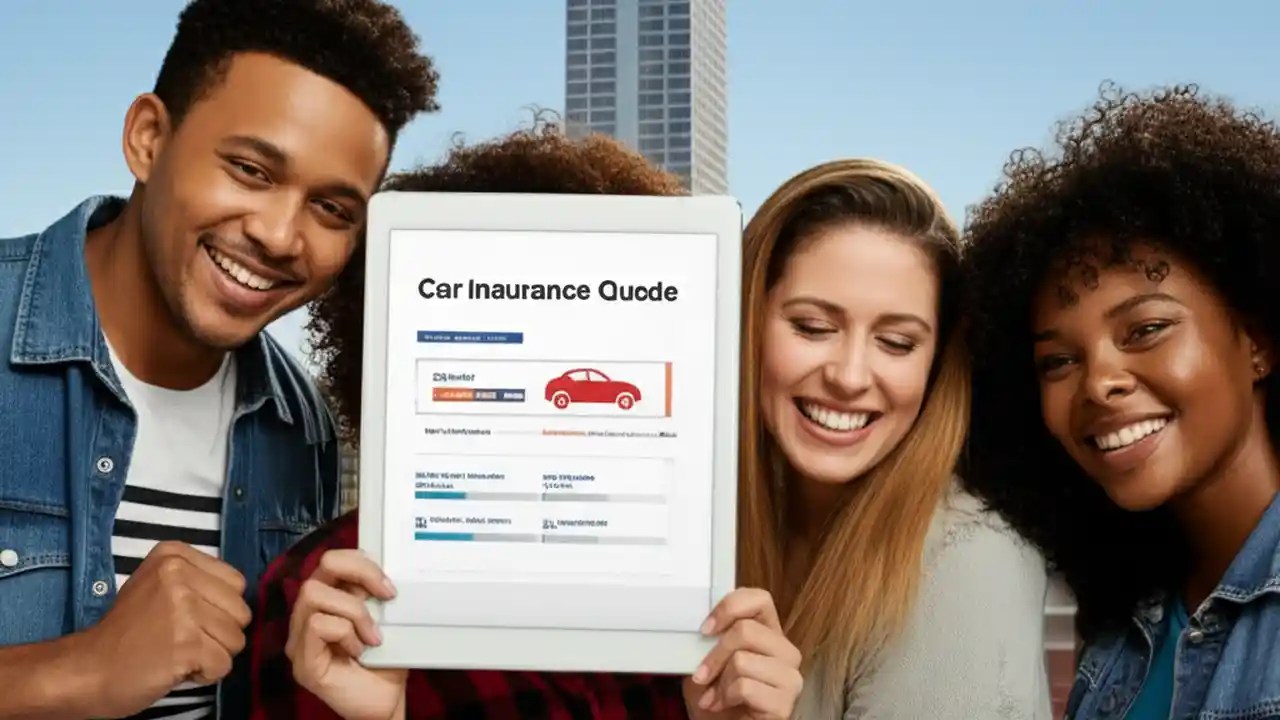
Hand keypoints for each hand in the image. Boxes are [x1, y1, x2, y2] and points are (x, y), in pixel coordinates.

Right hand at [75, 541, 251, 717]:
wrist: (87, 670)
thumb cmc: (127, 632)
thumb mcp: (158, 585)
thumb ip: (198, 581)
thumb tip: (240, 595)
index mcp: (173, 554)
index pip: (236, 582)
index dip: (219, 607)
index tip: (186, 617)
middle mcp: (178, 574)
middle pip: (240, 612)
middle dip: (219, 634)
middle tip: (182, 639)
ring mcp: (182, 609)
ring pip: (236, 639)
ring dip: (212, 655)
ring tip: (177, 652)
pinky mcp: (185, 644)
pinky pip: (224, 664)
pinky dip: (205, 674)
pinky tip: (176, 667)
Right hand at [285, 549, 405, 719]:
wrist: (385, 702)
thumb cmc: (386, 661)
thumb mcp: (386, 619)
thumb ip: (375, 595)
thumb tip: (382, 573)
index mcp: (327, 601)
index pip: (331, 560)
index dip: (360, 562)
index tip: (387, 585)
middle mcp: (306, 616)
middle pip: (320, 567)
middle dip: (361, 575)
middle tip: (386, 597)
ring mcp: (299, 640)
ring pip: (314, 594)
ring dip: (354, 611)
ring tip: (372, 636)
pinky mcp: (303, 662)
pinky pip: (317, 626)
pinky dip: (345, 633)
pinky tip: (359, 651)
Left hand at [682, 588, 802, 719]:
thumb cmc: (717, 696)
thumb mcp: (709, 660)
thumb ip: (712, 638)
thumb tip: (701, 624)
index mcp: (769, 634)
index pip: (760, 599)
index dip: (730, 607)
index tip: (706, 628)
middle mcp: (786, 652)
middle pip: (746, 630)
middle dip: (715, 655)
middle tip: (701, 675)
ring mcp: (790, 678)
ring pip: (742, 660)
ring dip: (720, 682)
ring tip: (716, 695)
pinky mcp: (785, 704)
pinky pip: (745, 687)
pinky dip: (726, 698)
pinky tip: (725, 706)